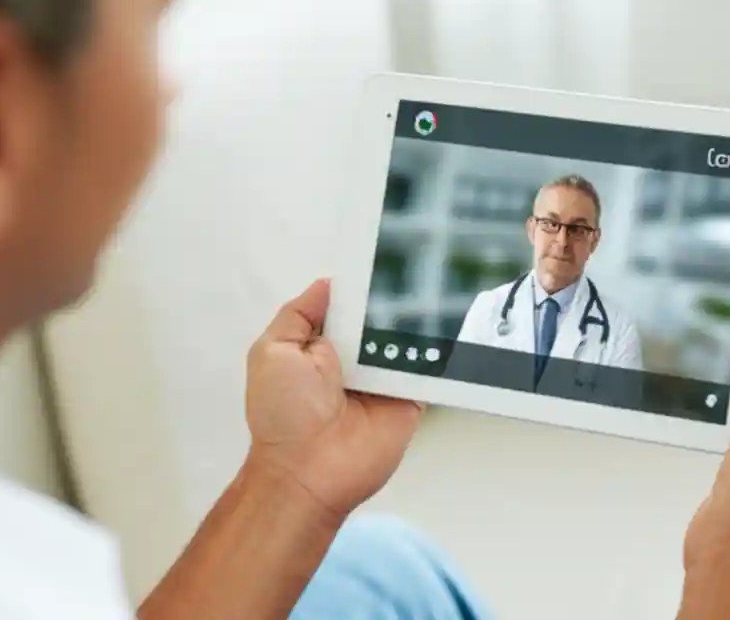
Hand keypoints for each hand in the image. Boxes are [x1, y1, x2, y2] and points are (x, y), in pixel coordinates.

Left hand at [244, 279, 422, 519]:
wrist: (308, 471)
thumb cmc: (284, 410)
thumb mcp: (273, 352)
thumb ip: (298, 315)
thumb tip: (330, 283)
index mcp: (322, 346)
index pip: (349, 307)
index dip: (363, 285)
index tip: (387, 258)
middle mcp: (356, 360)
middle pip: (382, 319)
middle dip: (396, 297)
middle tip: (423, 265)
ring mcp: (385, 379)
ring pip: (409, 340)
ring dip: (422, 319)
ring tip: (444, 285)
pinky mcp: (410, 399)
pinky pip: (429, 370)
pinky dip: (442, 352)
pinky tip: (457, 325)